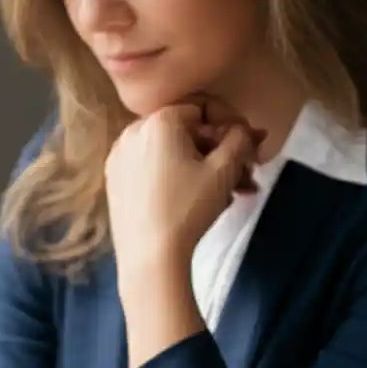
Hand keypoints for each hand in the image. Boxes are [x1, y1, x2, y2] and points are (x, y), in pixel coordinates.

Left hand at [104, 102, 262, 276]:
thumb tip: (243, 130)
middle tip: (248, 174)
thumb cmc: (189, 208)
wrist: (150, 258)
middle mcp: (133, 131)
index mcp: (158, 120)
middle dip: (222, 152)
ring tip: (233, 194)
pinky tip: (200, 200)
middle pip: (187, 133)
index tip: (251, 149)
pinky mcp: (115, 182)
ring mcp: (120, 157)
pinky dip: (178, 177)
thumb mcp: (225, 170)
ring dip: (205, 168)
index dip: (232, 127)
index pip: (204, 109)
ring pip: (172, 153)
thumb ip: (240, 139)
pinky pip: (153, 169)